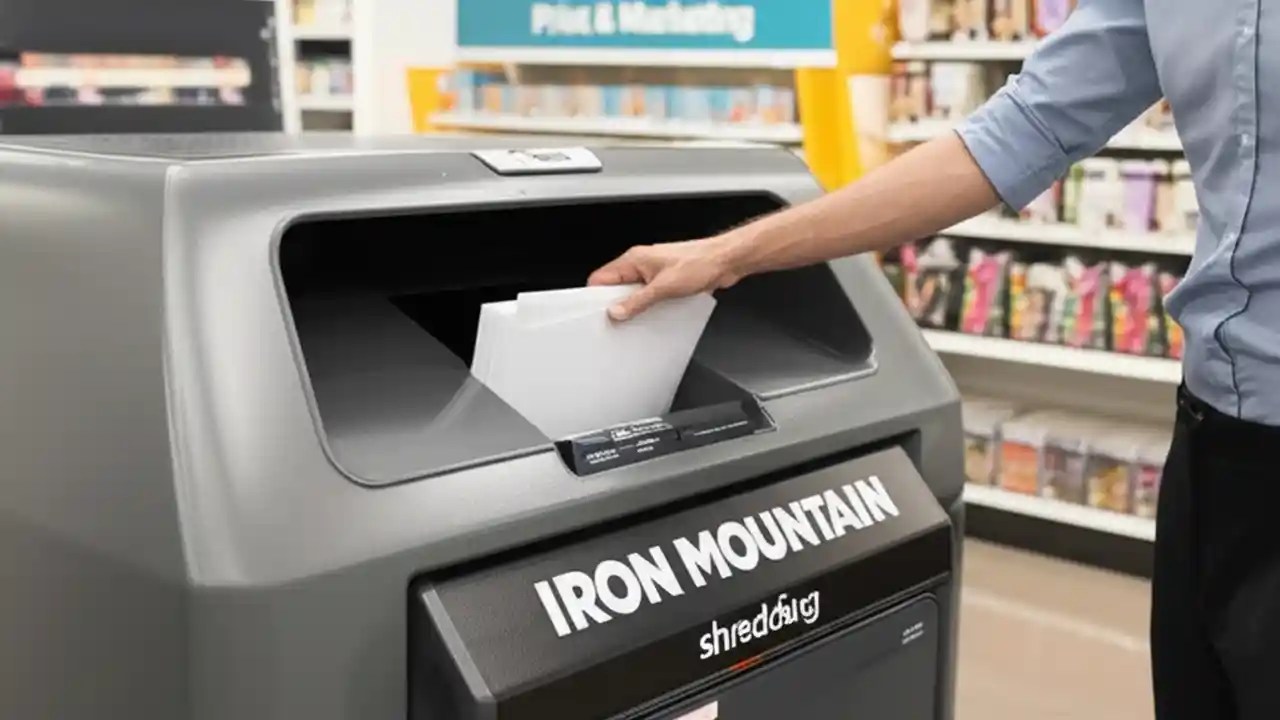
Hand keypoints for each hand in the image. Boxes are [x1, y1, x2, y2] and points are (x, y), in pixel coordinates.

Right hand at [587, 237, 742, 320]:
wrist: (725, 260)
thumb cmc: (700, 263)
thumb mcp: (663, 288)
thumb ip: (637, 301)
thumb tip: (616, 311)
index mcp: (634, 259)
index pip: (601, 277)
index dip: (595, 296)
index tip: (596, 313)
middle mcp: (641, 263)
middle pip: (615, 287)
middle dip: (615, 304)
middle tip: (618, 321)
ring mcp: (653, 272)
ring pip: (633, 292)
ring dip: (634, 306)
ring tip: (638, 319)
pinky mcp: (665, 280)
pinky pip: (648, 295)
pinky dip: (648, 306)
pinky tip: (654, 315)